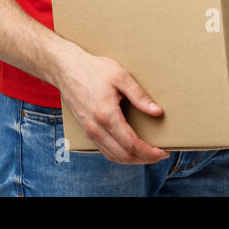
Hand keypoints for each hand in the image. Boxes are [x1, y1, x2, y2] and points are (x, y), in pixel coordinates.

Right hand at [56, 49, 168, 164]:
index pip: (131, 144)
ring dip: (132, 159)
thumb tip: (157, 111)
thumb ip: (139, 95)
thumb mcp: (120, 76)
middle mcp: (96, 128)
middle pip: (123, 155)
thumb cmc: (93, 69)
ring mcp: (89, 131)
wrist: (65, 68)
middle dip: (144, 159)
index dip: (149, 152)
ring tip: (148, 154)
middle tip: (160, 155)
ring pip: (112, 156)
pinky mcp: (86, 130)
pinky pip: (104, 150)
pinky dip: (119, 155)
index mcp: (106, 115)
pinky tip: (129, 149)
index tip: (162, 152)